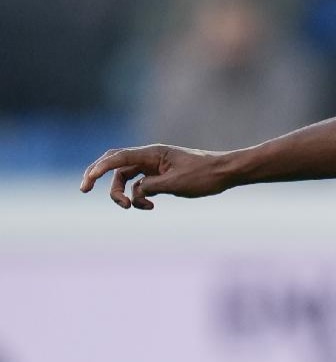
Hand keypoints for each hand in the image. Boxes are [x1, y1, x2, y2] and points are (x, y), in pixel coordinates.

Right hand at [79, 144, 235, 209]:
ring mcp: (154, 166)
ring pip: (126, 179)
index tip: (87, 183)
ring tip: (135, 207)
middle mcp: (149, 157)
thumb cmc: (204, 175)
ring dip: (125, 195)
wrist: (226, 172)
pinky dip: (139, 198)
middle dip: (99, 177)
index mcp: (151, 153)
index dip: (98, 169)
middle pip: (115, 166)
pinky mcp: (160, 176)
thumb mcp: (175, 184)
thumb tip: (135, 192)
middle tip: (84, 190)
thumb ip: (150, 187)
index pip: (117, 158)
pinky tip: (150, 207)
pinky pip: (140, 186)